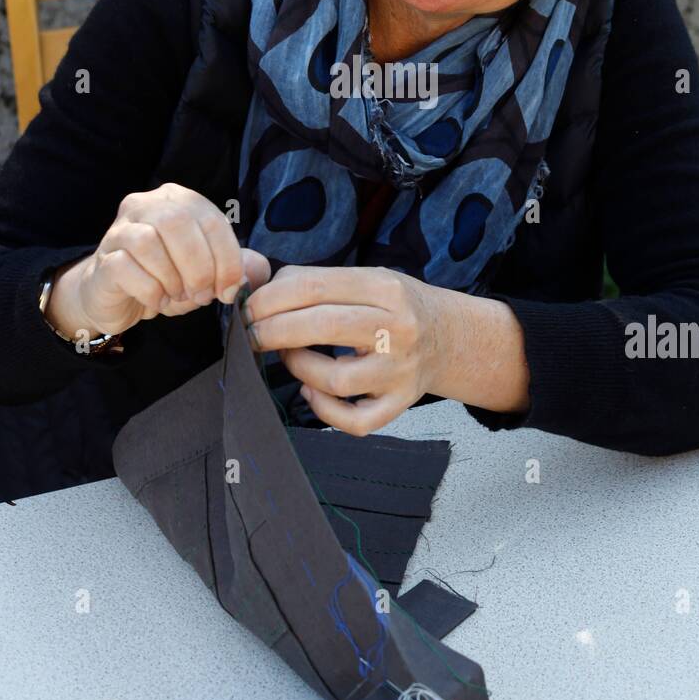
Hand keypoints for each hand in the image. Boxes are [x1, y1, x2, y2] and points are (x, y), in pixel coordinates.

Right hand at [48, 182, 269, 338]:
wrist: (116, 295)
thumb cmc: (166, 278)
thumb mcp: (206, 272)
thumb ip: (235, 267)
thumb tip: (258, 270)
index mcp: (178, 200)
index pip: (211, 219)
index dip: (227, 258)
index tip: (230, 289)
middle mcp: (145, 205)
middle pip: (178, 223)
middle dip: (199, 266)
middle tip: (203, 294)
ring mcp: (119, 229)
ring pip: (148, 242)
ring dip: (172, 278)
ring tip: (178, 296)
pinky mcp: (104, 257)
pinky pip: (126, 268)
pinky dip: (150, 290)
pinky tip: (157, 301)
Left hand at [242, 264, 462, 435]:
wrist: (449, 338)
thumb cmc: (396, 306)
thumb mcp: (369, 278)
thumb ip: (319, 280)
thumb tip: (262, 286)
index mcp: (386, 288)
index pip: (316, 286)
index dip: (272, 298)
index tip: (249, 307)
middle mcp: (398, 328)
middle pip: (323, 326)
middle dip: (273, 331)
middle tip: (252, 334)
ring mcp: (400, 370)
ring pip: (336, 379)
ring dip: (298, 368)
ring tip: (288, 357)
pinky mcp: (400, 403)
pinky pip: (356, 420)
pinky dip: (324, 411)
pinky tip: (310, 392)